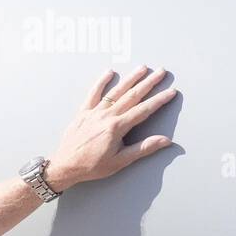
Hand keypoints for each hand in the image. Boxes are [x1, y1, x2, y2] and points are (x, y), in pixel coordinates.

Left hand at [46, 66, 176, 190]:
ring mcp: (93, 112)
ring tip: (142, 68)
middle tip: (161, 72)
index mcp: (116, 128)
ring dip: (130, 79)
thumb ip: (143, 149)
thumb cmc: (91, 166)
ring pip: (115, 91)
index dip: (159, 100)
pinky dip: (100, 82)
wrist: (64, 166)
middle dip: (148, 83)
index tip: (171, 91)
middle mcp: (106, 116)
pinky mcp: (82, 113)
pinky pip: (92, 94)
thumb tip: (165, 140)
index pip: (143, 110)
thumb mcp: (120, 161)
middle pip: (132, 95)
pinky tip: (109, 72)